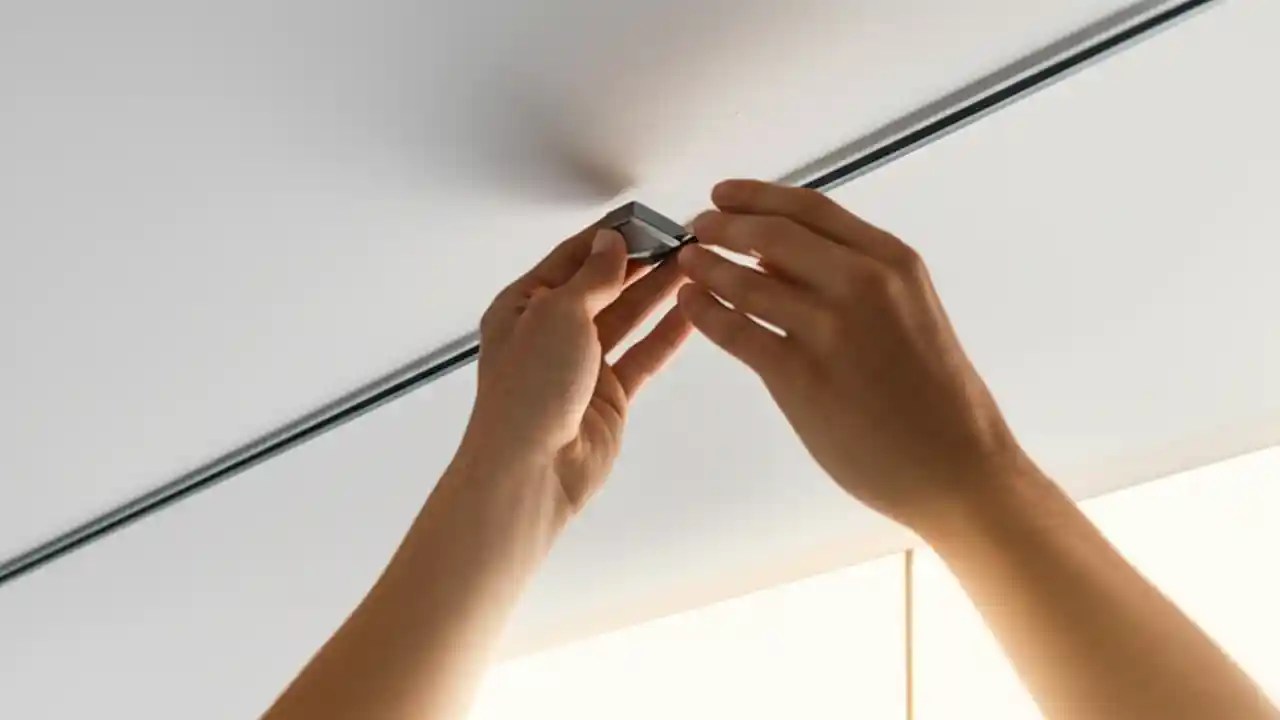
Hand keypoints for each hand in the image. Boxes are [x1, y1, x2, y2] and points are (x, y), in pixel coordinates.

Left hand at [459, 225, 690, 514]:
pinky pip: (643, 355)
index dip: (609, 237)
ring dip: (658, 292)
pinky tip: (692, 310)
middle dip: (640, 262)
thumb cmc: (529, 388)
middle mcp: (550, 331)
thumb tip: (611, 241)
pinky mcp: (609, 395)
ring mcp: (581, 365)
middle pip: (603, 286)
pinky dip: (667, 333)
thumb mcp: (558, 314)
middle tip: (682, 239)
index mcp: (523, 305)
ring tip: (695, 264)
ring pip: (627, 318)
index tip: (648, 218)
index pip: (572, 257)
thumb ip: (593, 276)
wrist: (532, 469)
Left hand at [676, 179, 1024, 529]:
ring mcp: (830, 330)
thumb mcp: (909, 310)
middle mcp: (863, 284)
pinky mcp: (802, 377)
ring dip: (708, 266)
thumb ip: (851, 278)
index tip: (724, 193)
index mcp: (893, 261)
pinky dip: (706, 312)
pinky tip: (692, 304)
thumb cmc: (934, 395)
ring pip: (747, 282)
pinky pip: (738, 332)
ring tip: (687, 262)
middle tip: (698, 226)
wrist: (954, 464)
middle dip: (724, 225)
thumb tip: (776, 256)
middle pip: (772, 235)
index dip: (758, 196)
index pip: (811, 208)